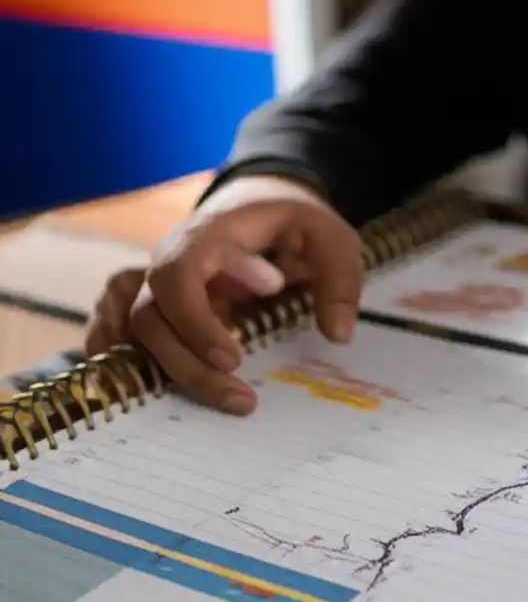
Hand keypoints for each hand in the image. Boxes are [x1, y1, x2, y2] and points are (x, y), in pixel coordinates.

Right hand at [85, 174, 363, 414]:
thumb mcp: (333, 238)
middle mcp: (172, 260)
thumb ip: (339, 280)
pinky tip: (146, 389)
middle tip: (242, 393)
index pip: (181, 270)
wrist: (262, 202)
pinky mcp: (157, 303)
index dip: (199, 313)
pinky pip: (115, 328)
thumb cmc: (295, 222)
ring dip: (175, 370)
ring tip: (233, 400)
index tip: (240, 347)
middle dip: (192, 358)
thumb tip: (337, 334)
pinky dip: (119, 355)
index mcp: (211, 236)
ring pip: (138, 330)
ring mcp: (159, 282)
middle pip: (153, 313)